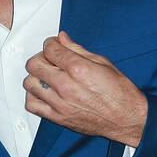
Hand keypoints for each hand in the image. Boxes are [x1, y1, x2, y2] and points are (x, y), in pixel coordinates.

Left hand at [23, 31, 148, 146]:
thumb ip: (78, 50)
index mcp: (79, 69)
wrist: (127, 119)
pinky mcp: (58, 117)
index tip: (54, 46)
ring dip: (36, 77)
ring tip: (47, 78)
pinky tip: (44, 93)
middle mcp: (66, 86)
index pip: (50, 49)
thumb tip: (62, 38)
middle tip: (50, 60)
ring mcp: (60, 103)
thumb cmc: (120, 92)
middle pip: (34, 65)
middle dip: (41, 58)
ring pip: (29, 83)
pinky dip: (34, 97)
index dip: (50, 44)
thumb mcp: (103, 63)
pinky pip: (32, 105)